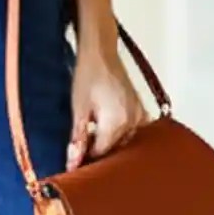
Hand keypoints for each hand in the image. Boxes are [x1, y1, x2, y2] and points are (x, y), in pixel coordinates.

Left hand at [65, 49, 148, 169]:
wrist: (100, 53)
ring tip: (91, 133)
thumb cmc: (88, 75)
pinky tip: (106, 127)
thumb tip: (74, 161)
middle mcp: (133, 121)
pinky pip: (132, 130)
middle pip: (114, 149)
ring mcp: (139, 115)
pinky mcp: (140, 109)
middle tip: (80, 146)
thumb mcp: (78, 110)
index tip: (74, 159)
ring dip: (108, 142)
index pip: (101, 154)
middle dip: (97, 151)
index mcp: (117, 123)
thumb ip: (78, 139)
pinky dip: (119, 133)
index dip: (86, 159)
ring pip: (123, 141)